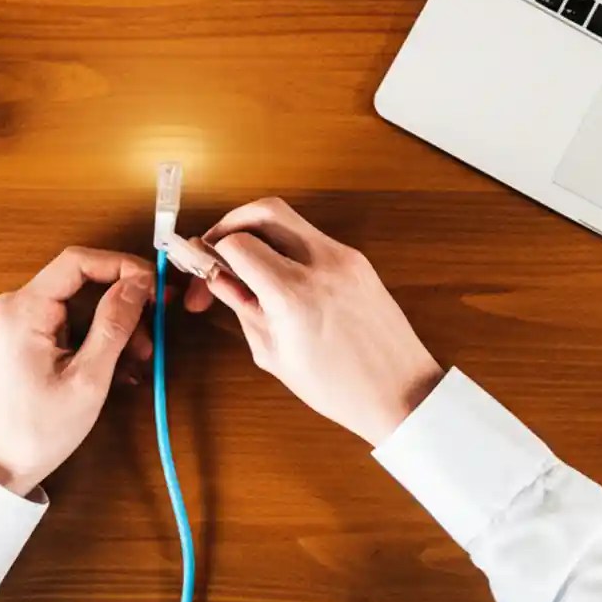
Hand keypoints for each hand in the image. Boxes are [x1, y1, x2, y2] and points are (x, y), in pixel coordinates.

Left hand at [0, 247, 155, 495]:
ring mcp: (20, 321)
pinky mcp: (26, 337)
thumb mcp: (88, 379)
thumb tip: (139, 283)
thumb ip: (115, 325)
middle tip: (156, 326)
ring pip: (83, 303)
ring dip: (117, 324)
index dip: (123, 266)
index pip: (79, 261)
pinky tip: (121, 365)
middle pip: (83, 280)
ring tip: (141, 357)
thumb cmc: (37, 430)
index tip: (157, 286)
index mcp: (24, 310)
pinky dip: (99, 337)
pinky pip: (73, 322)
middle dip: (125, 301)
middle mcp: (17, 306)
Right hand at [185, 198, 442, 446]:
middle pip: (264, 210)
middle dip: (232, 222)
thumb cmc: (339, 388)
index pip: (237, 243)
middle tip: (216, 247)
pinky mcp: (358, 261)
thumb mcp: (274, 353)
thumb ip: (243, 307)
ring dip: (259, 232)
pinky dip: (286, 246)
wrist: (400, 392)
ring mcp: (345, 258)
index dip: (210, 252)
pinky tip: (277, 277)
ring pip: (290, 219)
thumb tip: (217, 278)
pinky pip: (312, 239)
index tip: (201, 267)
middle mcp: (322, 265)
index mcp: (294, 295)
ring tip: (245, 266)